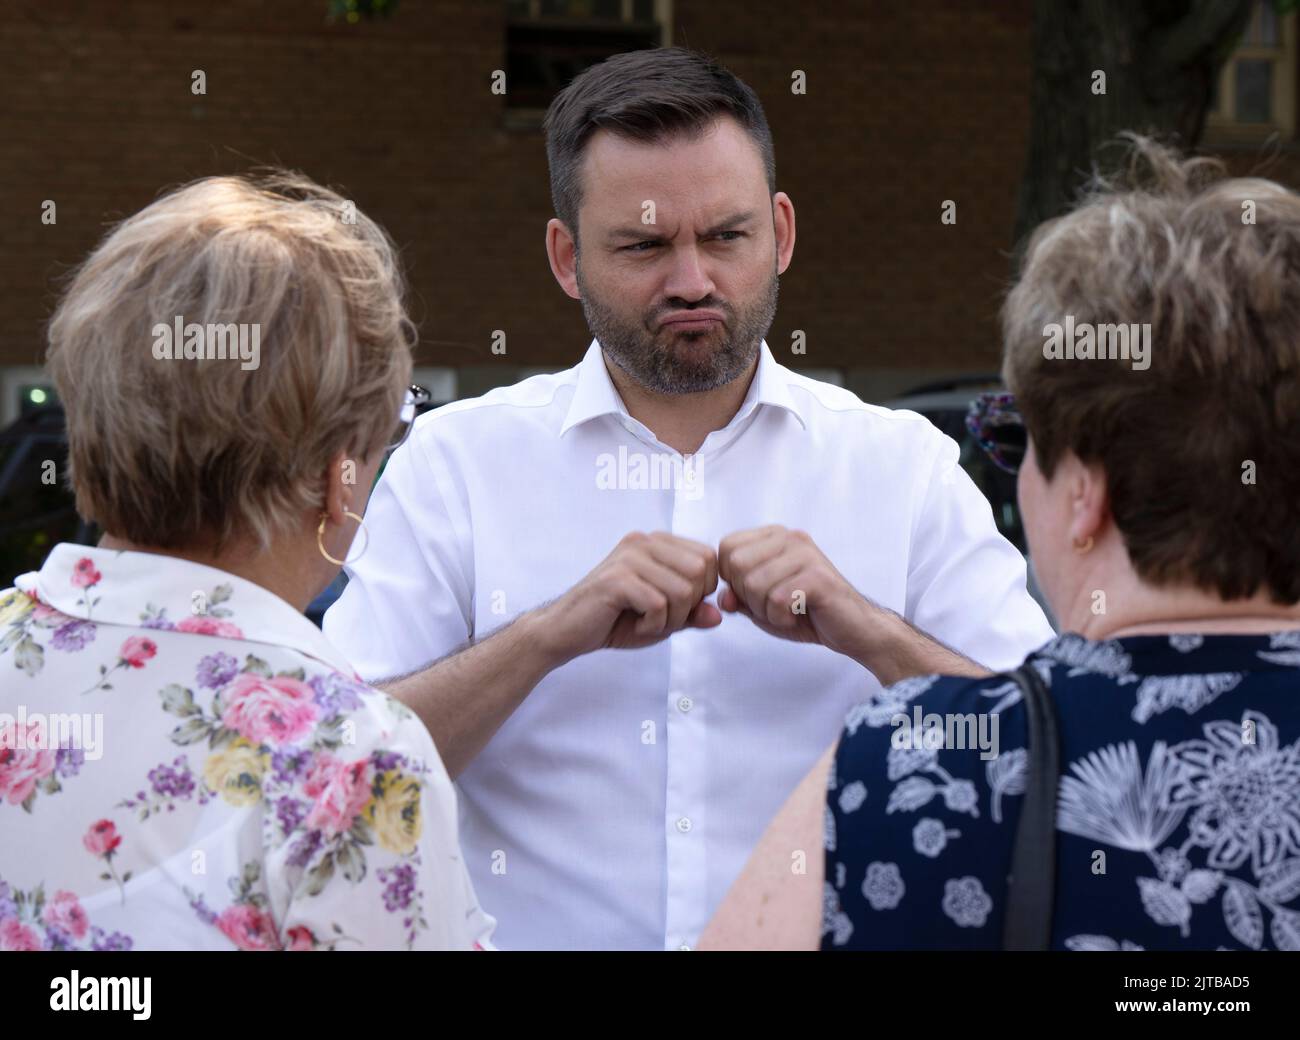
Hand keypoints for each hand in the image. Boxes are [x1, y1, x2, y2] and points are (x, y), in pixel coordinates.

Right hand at [533, 531, 721, 659]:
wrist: (565, 630)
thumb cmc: (614, 620)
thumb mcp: (662, 619)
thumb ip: (691, 614)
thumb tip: (719, 615)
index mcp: (656, 542)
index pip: (707, 556)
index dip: (703, 590)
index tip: (677, 607)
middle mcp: (643, 541)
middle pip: (699, 571)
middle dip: (689, 605)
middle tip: (663, 619)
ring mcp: (629, 557)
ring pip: (682, 590)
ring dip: (672, 619)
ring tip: (648, 623)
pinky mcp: (617, 579)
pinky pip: (659, 604)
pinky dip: (654, 625)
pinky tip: (636, 625)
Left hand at [717, 525, 875, 658]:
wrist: (854, 628)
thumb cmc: (806, 615)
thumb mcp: (762, 607)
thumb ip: (738, 598)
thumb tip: (723, 596)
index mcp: (774, 536)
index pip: (727, 547)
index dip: (731, 578)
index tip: (755, 594)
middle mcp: (790, 537)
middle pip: (736, 564)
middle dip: (747, 596)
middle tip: (773, 606)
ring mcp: (805, 554)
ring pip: (755, 584)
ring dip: (765, 610)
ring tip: (786, 612)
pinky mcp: (818, 576)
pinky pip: (777, 599)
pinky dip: (780, 617)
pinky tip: (796, 616)